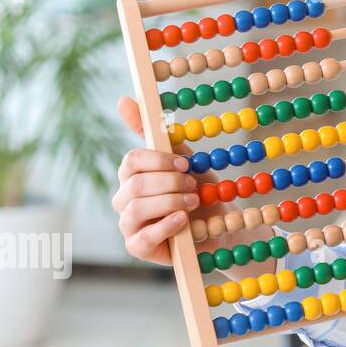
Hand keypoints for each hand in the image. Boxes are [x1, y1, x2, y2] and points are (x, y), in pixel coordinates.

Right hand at [111, 96, 201, 264]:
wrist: (220, 225)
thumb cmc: (198, 190)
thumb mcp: (184, 159)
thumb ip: (158, 134)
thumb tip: (124, 99)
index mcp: (133, 175)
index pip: (131, 160)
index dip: (160, 160)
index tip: (186, 163)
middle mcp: (124, 199)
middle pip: (135, 183)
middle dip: (170, 182)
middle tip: (193, 185)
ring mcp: (128, 224)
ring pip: (137, 207)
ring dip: (171, 201)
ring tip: (194, 202)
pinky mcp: (137, 247)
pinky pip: (143, 236)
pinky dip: (167, 225)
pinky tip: (183, 220)